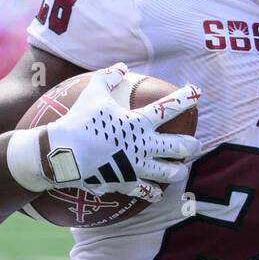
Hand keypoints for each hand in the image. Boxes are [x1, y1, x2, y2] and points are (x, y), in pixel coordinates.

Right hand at [12, 64, 203, 201]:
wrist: (61, 154)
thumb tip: (121, 66)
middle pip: (179, 147)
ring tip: (180, 169)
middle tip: (196, 145)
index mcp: (138, 122)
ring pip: (169, 173)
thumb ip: (108, 78)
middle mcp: (143, 145)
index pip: (169, 106)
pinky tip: (158, 193)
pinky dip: (154, 193)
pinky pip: (145, 192)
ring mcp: (136, 167)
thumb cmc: (78, 121)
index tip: (197, 92)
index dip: (186, 97)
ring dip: (177, 170)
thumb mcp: (93, 94)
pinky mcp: (125, 183)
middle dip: (192, 146)